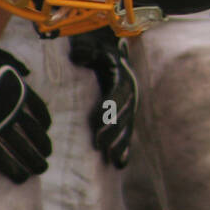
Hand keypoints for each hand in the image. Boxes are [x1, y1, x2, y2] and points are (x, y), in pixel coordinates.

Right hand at [0, 48, 51, 183]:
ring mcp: (0, 123)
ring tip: (39, 170)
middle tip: (46, 162)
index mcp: (20, 93)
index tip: (46, 132)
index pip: (39, 111)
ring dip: (32, 160)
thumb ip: (16, 65)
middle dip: (41, 148)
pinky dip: (10, 166)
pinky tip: (19, 175)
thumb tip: (27, 71)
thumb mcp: (2, 59)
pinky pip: (1, 155)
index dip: (44, 123)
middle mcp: (14, 110)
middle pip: (34, 134)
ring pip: (22, 146)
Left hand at [68, 28, 137, 168]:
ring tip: (112, 160)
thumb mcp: (93, 46)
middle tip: (100, 147)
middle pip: (124, 114)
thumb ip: (86, 50)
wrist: (111, 50)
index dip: (108, 110)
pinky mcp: (127, 112)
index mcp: (121, 75)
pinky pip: (128, 131)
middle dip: (113, 131)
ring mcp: (130, 102)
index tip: (97, 125)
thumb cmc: (98, 49)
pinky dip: (125, 147)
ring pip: (128, 125)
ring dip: (120, 143)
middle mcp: (130, 90)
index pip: (117, 95)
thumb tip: (79, 54)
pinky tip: (121, 164)